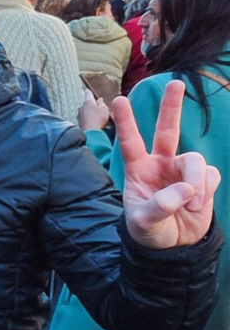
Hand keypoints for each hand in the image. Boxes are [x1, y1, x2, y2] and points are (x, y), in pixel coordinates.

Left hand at [78, 89, 109, 130]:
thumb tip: (99, 100)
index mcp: (88, 101)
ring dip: (90, 112)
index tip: (88, 90)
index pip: (87, 93)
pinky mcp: (79, 122)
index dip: (89, 92)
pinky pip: (84, 117)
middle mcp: (81, 107)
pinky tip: (93, 122)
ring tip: (97, 116)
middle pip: (86, 103)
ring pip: (85, 110)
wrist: (90, 133)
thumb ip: (101, 103)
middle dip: (91, 104)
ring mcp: (79, 114)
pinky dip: (88, 118)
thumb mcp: (104, 109)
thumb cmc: (98, 119)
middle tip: (98, 107)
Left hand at [118, 81, 221, 248]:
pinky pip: (211, 176)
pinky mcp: (204, 180)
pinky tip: (197, 205)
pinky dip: (206, 191)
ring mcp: (183, 170)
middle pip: (167, 130)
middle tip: (175, 83)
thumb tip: (185, 190)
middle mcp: (161, 164)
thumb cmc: (149, 230)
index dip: (126, 122)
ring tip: (191, 205)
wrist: (172, 246)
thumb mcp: (144, 223)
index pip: (130, 142)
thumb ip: (159, 206)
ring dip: (196, 182)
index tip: (118, 99)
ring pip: (196, 161)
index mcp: (138, 169)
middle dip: (171, 107)